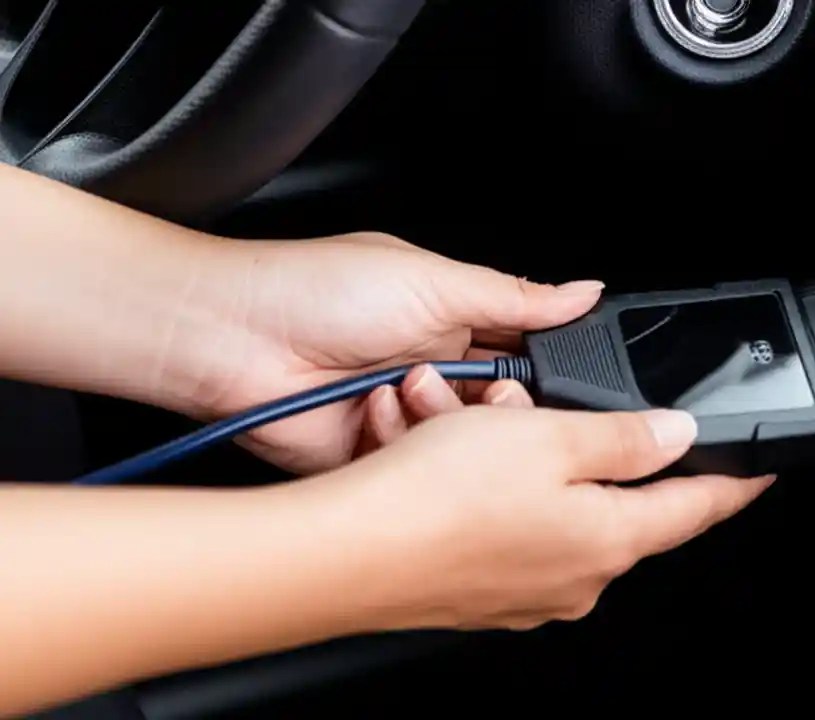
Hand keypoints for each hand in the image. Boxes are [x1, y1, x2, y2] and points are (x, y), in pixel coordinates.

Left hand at [192, 233, 602, 472]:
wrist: (228, 336)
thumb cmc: (312, 290)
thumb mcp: (430, 280)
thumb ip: (514, 296)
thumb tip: (583, 290)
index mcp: (455, 323)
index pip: (528, 356)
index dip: (547, 375)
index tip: (559, 385)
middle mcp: (436, 374)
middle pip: (503, 412)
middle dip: (498, 407)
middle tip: (481, 389)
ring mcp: (404, 420)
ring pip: (465, 449)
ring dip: (444, 424)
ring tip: (410, 392)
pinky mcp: (374, 460)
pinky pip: (417, 474)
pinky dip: (404, 450)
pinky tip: (378, 418)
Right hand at [314, 397, 774, 631]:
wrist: (343, 554)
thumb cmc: (439, 497)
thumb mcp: (550, 437)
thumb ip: (624, 437)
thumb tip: (676, 436)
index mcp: (609, 539)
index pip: (698, 508)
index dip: (734, 481)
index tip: (759, 468)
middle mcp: (577, 578)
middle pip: (613, 500)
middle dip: (583, 443)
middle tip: (535, 406)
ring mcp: (527, 594)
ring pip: (549, 507)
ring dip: (522, 459)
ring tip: (469, 424)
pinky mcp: (480, 595)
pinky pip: (504, 527)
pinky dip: (486, 489)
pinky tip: (446, 459)